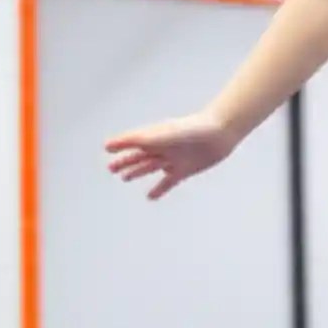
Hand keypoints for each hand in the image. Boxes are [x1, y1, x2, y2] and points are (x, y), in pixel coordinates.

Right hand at [105, 111, 237, 199]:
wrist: (220, 135)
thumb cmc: (193, 130)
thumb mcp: (165, 135)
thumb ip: (142, 140)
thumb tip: (115, 144)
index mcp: (155, 135)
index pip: (133, 140)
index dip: (120, 144)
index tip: (107, 147)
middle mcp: (162, 147)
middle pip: (139, 155)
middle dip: (125, 161)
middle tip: (111, 168)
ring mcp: (173, 159)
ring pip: (150, 167)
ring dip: (137, 172)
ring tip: (124, 177)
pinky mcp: (184, 170)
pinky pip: (168, 182)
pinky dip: (159, 189)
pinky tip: (150, 197)